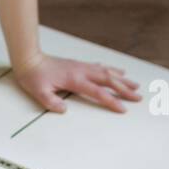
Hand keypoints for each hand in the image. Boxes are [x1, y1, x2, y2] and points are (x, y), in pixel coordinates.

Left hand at [12, 53, 141, 112]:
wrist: (30, 59)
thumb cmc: (34, 76)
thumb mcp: (38, 92)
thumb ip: (51, 101)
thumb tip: (64, 109)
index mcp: (75, 79)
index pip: (97, 92)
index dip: (112, 100)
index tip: (124, 108)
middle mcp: (82, 71)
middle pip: (108, 80)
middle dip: (124, 89)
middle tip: (138, 97)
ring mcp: (81, 66)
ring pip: (107, 72)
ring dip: (122, 79)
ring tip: (135, 84)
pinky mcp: (79, 64)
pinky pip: (100, 66)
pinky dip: (111, 70)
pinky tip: (118, 71)